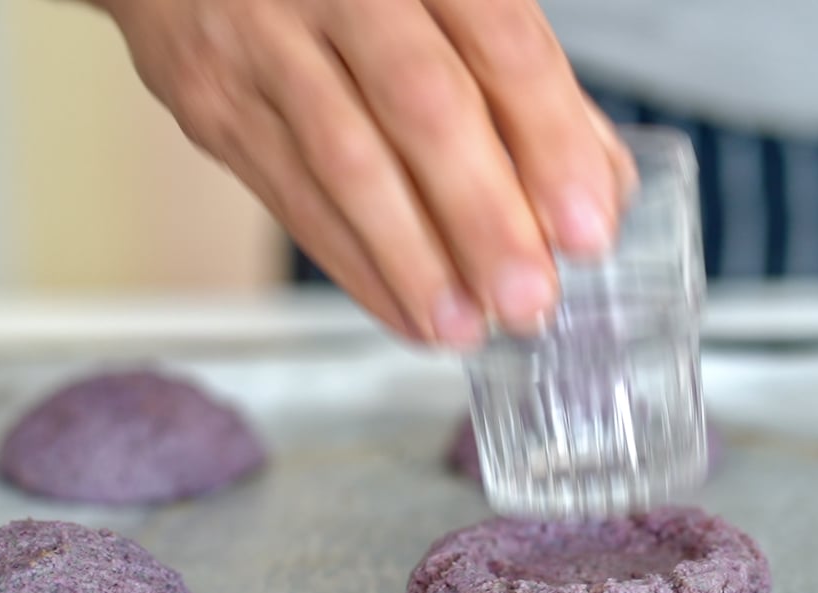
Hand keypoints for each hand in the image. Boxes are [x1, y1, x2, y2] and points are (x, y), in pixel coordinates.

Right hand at [89, 0, 635, 346]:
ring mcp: (263, 42)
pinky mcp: (215, 104)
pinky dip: (357, 267)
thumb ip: (523, 82)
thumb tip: (602, 186)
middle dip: (482, 216)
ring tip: (467, 326)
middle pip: (422, 105)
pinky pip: (292, 199)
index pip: (501, 45)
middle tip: (529, 298)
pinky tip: (407, 311)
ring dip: (414, 261)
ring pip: (348, 164)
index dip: (550, 140)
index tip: (587, 230)